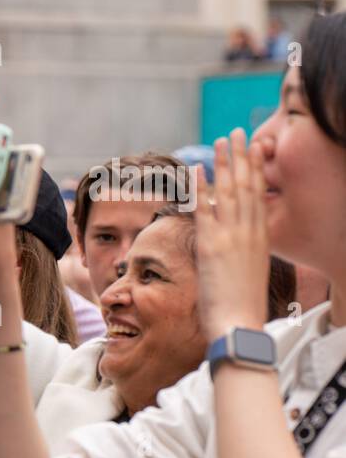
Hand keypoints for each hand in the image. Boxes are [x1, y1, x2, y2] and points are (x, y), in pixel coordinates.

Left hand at [194, 129, 270, 340]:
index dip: (255, 170)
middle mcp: (250, 232)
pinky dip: (200, 188)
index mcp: (262, 238)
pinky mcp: (211, 246)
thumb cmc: (242, 306)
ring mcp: (231, 237)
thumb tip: (234, 247)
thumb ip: (243, 254)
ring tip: (221, 140)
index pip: (259, 196)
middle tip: (237, 132)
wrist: (239, 324)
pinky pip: (204, 210)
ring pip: (229, 191)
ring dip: (224, 163)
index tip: (253, 150)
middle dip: (241, 157)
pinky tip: (196, 169)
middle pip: (246, 186)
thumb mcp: (250, 272)